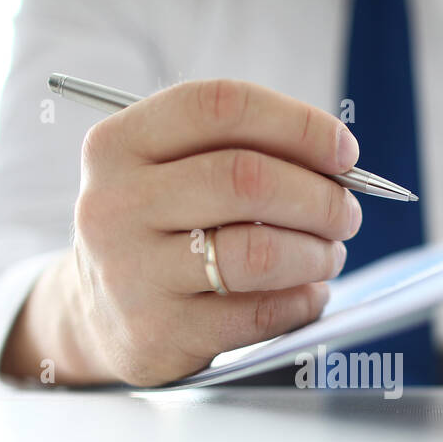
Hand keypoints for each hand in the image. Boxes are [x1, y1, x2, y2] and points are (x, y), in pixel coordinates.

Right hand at [2, 79, 361, 385]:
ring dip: (316, 254)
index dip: (298, 125)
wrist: (96, 317)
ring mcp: (134, 273)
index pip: (221, 108)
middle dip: (320, 196)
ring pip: (259, 254)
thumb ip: (238, 151)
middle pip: (248, 179)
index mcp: (119, 145)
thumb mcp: (167, 173)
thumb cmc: (157, 231)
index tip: (343, 151)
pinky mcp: (162, 333)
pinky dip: (303, 301)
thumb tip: (338, 163)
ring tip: (328, 255)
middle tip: (346, 213)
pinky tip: (308, 294)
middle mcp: (116, 205)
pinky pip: (260, 313)